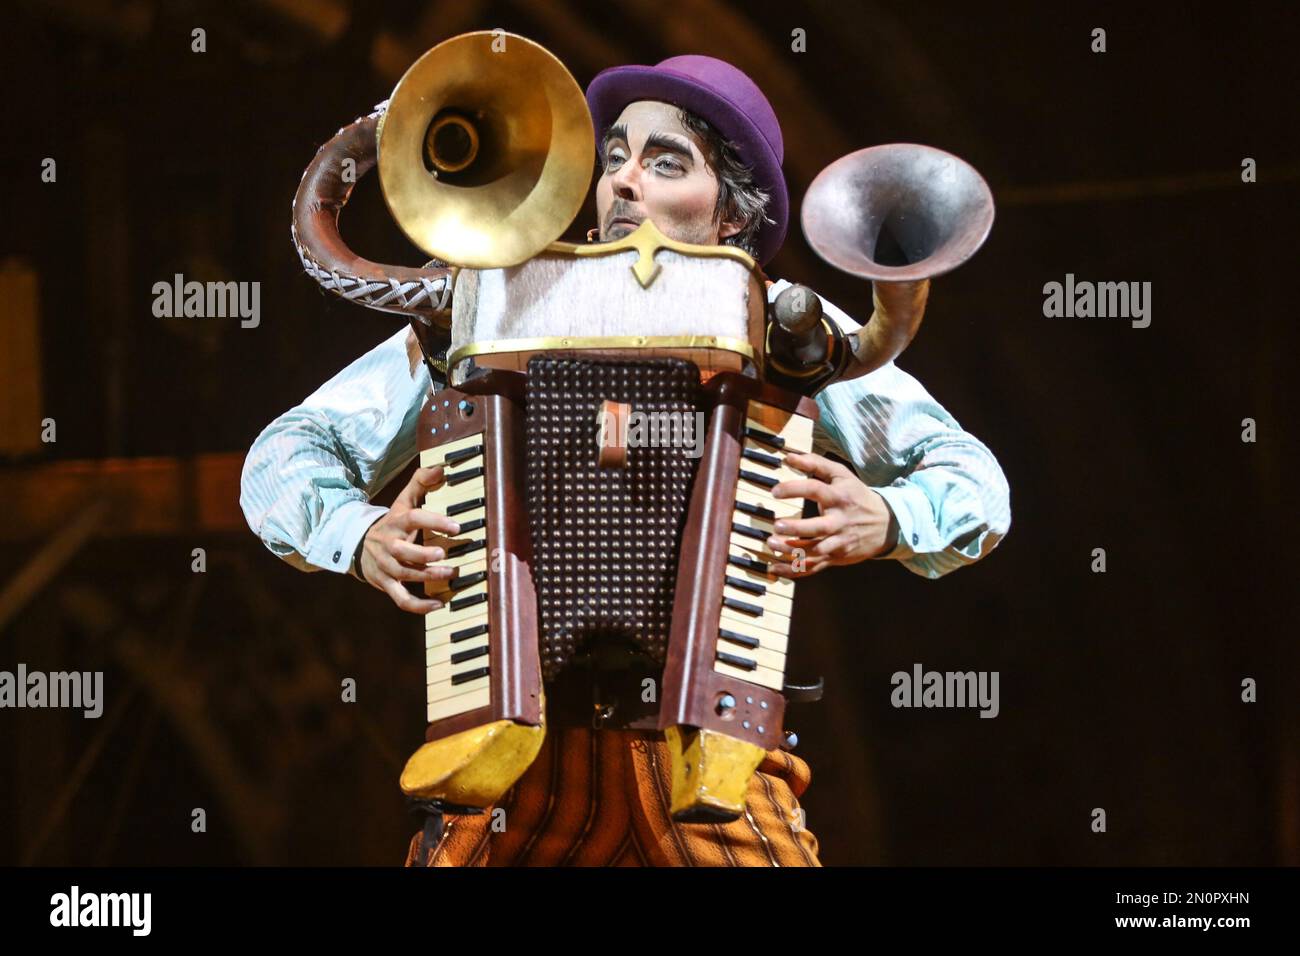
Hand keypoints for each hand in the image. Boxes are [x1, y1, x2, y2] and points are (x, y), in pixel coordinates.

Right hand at [357, 466, 461, 613]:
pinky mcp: (386, 585)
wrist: (358, 546)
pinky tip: (439, 603)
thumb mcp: (402, 502)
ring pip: (404, 575)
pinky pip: (402, 599)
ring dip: (427, 577)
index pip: (413, 518)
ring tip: (450, 574)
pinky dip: (420, 605)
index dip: (434, 521)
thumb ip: (420, 482)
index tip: (457, 526)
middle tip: (444, 555)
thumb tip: (441, 468)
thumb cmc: (391, 524)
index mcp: (396, 522)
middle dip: (423, 555)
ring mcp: (386, 567)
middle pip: (402, 551)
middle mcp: (389, 545)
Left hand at [764, 452, 895, 577]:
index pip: (816, 490)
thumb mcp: (841, 475)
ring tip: (772, 544)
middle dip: (796, 528)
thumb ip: (815, 463)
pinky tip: (775, 568)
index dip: (794, 489)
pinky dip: (794, 570)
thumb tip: (788, 457)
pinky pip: (814, 566)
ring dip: (792, 550)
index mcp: (839, 497)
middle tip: (776, 525)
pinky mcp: (836, 557)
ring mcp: (838, 542)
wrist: (886, 524)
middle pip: (818, 527)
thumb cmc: (857, 496)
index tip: (775, 491)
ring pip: (815, 551)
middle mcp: (839, 521)